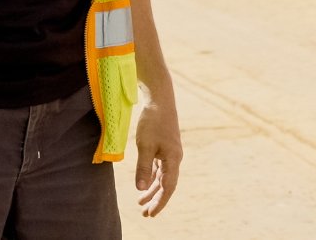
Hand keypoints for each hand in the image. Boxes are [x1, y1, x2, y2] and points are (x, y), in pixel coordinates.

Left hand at [134, 97, 182, 216]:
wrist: (161, 100)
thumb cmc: (153, 121)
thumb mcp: (145, 145)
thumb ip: (143, 167)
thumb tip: (140, 188)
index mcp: (173, 159)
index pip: (168, 187)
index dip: (160, 202)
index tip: (151, 214)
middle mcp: (175, 158)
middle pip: (167, 184)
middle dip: (156, 200)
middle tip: (145, 214)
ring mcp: (170, 153)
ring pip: (163, 177)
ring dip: (153, 189)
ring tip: (141, 203)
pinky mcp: (165, 148)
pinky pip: (160, 168)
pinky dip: (152, 178)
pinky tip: (145, 184)